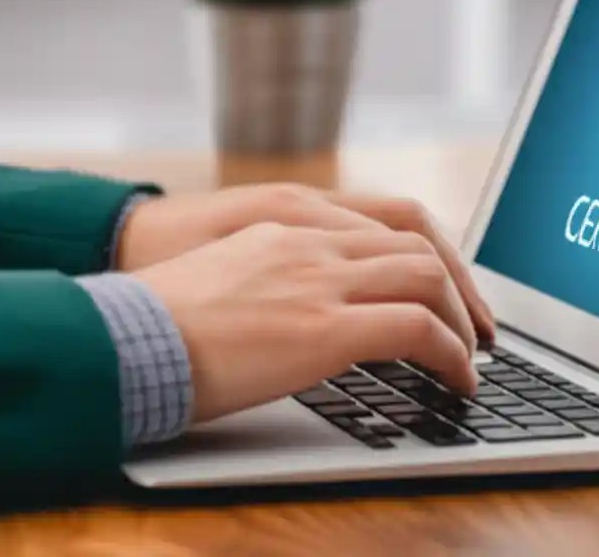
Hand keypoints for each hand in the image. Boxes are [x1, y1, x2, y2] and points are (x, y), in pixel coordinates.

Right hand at [134, 223, 479, 422]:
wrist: (122, 335)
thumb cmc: (157, 317)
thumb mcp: (223, 270)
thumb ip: (270, 272)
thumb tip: (294, 306)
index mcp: (287, 220)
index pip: (389, 219)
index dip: (433, 254)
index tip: (446, 287)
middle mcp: (311, 238)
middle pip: (420, 242)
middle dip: (460, 285)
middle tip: (475, 325)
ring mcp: (321, 279)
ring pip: (428, 277)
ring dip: (461, 318)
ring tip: (469, 356)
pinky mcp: (325, 328)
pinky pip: (417, 328)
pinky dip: (450, 353)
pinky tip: (456, 379)